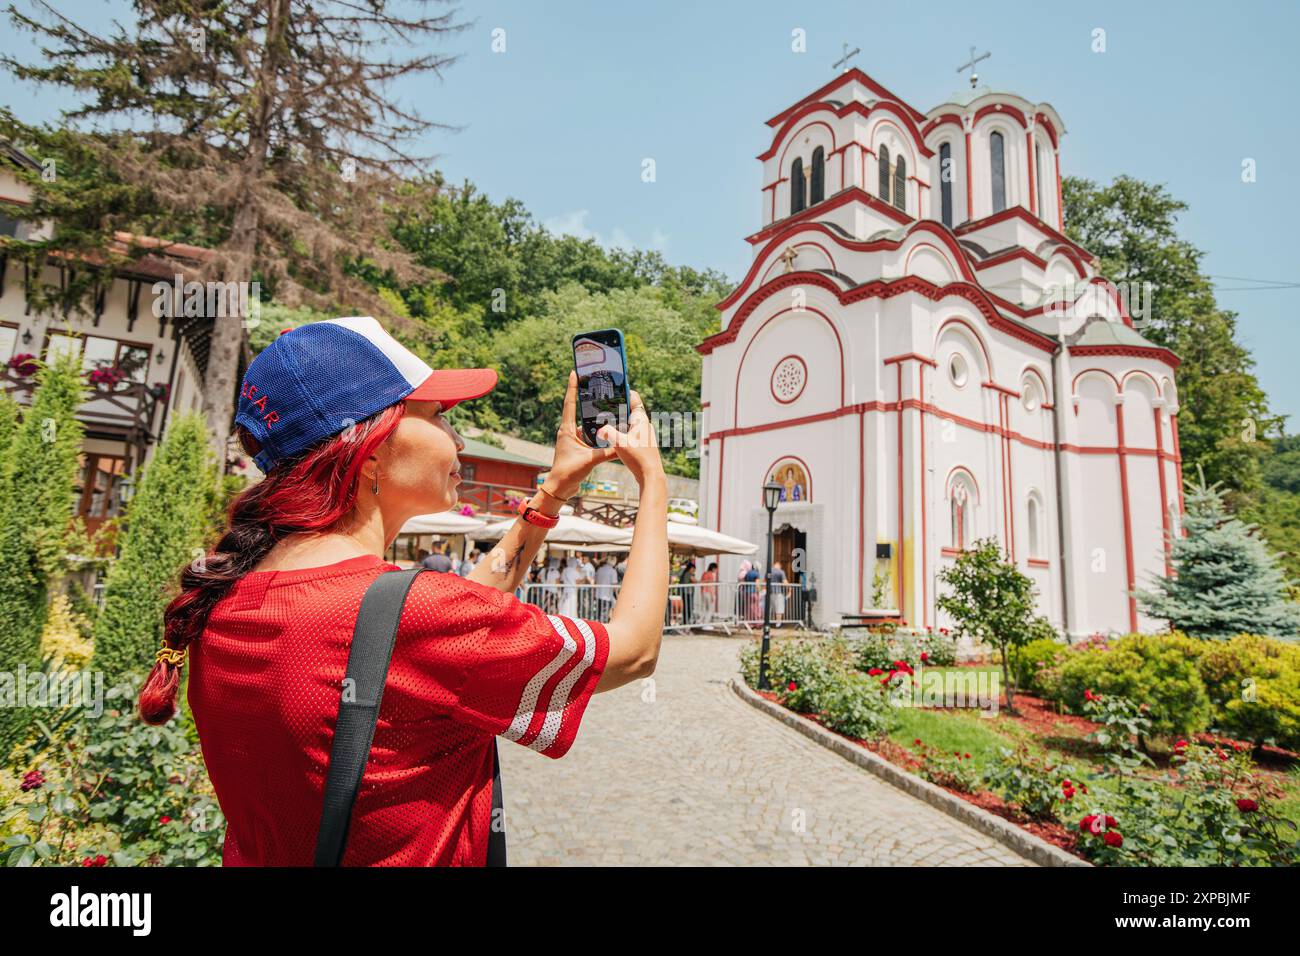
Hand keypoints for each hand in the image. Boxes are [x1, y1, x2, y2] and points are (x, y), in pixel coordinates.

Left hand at [544, 370, 618, 498]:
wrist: (559, 488)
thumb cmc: (568, 473)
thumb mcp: (590, 461)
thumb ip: (606, 452)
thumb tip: (623, 444)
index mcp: (567, 430)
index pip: (570, 404)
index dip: (572, 387)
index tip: (574, 372)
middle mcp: (570, 432)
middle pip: (580, 411)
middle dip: (589, 399)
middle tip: (597, 385)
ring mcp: (574, 439)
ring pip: (589, 425)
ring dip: (598, 420)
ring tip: (610, 407)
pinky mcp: (579, 448)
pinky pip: (592, 437)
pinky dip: (600, 434)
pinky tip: (611, 432)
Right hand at [597, 387, 661, 485]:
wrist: (651, 475)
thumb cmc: (638, 457)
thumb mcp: (619, 443)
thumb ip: (607, 433)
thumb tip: (600, 430)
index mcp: (640, 420)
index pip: (634, 398)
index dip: (625, 391)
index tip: (616, 386)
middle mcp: (644, 425)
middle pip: (630, 410)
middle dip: (618, 408)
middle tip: (605, 405)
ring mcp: (644, 435)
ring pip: (630, 423)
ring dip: (619, 422)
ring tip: (606, 422)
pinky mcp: (643, 444)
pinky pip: (630, 433)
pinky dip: (622, 432)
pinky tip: (613, 439)